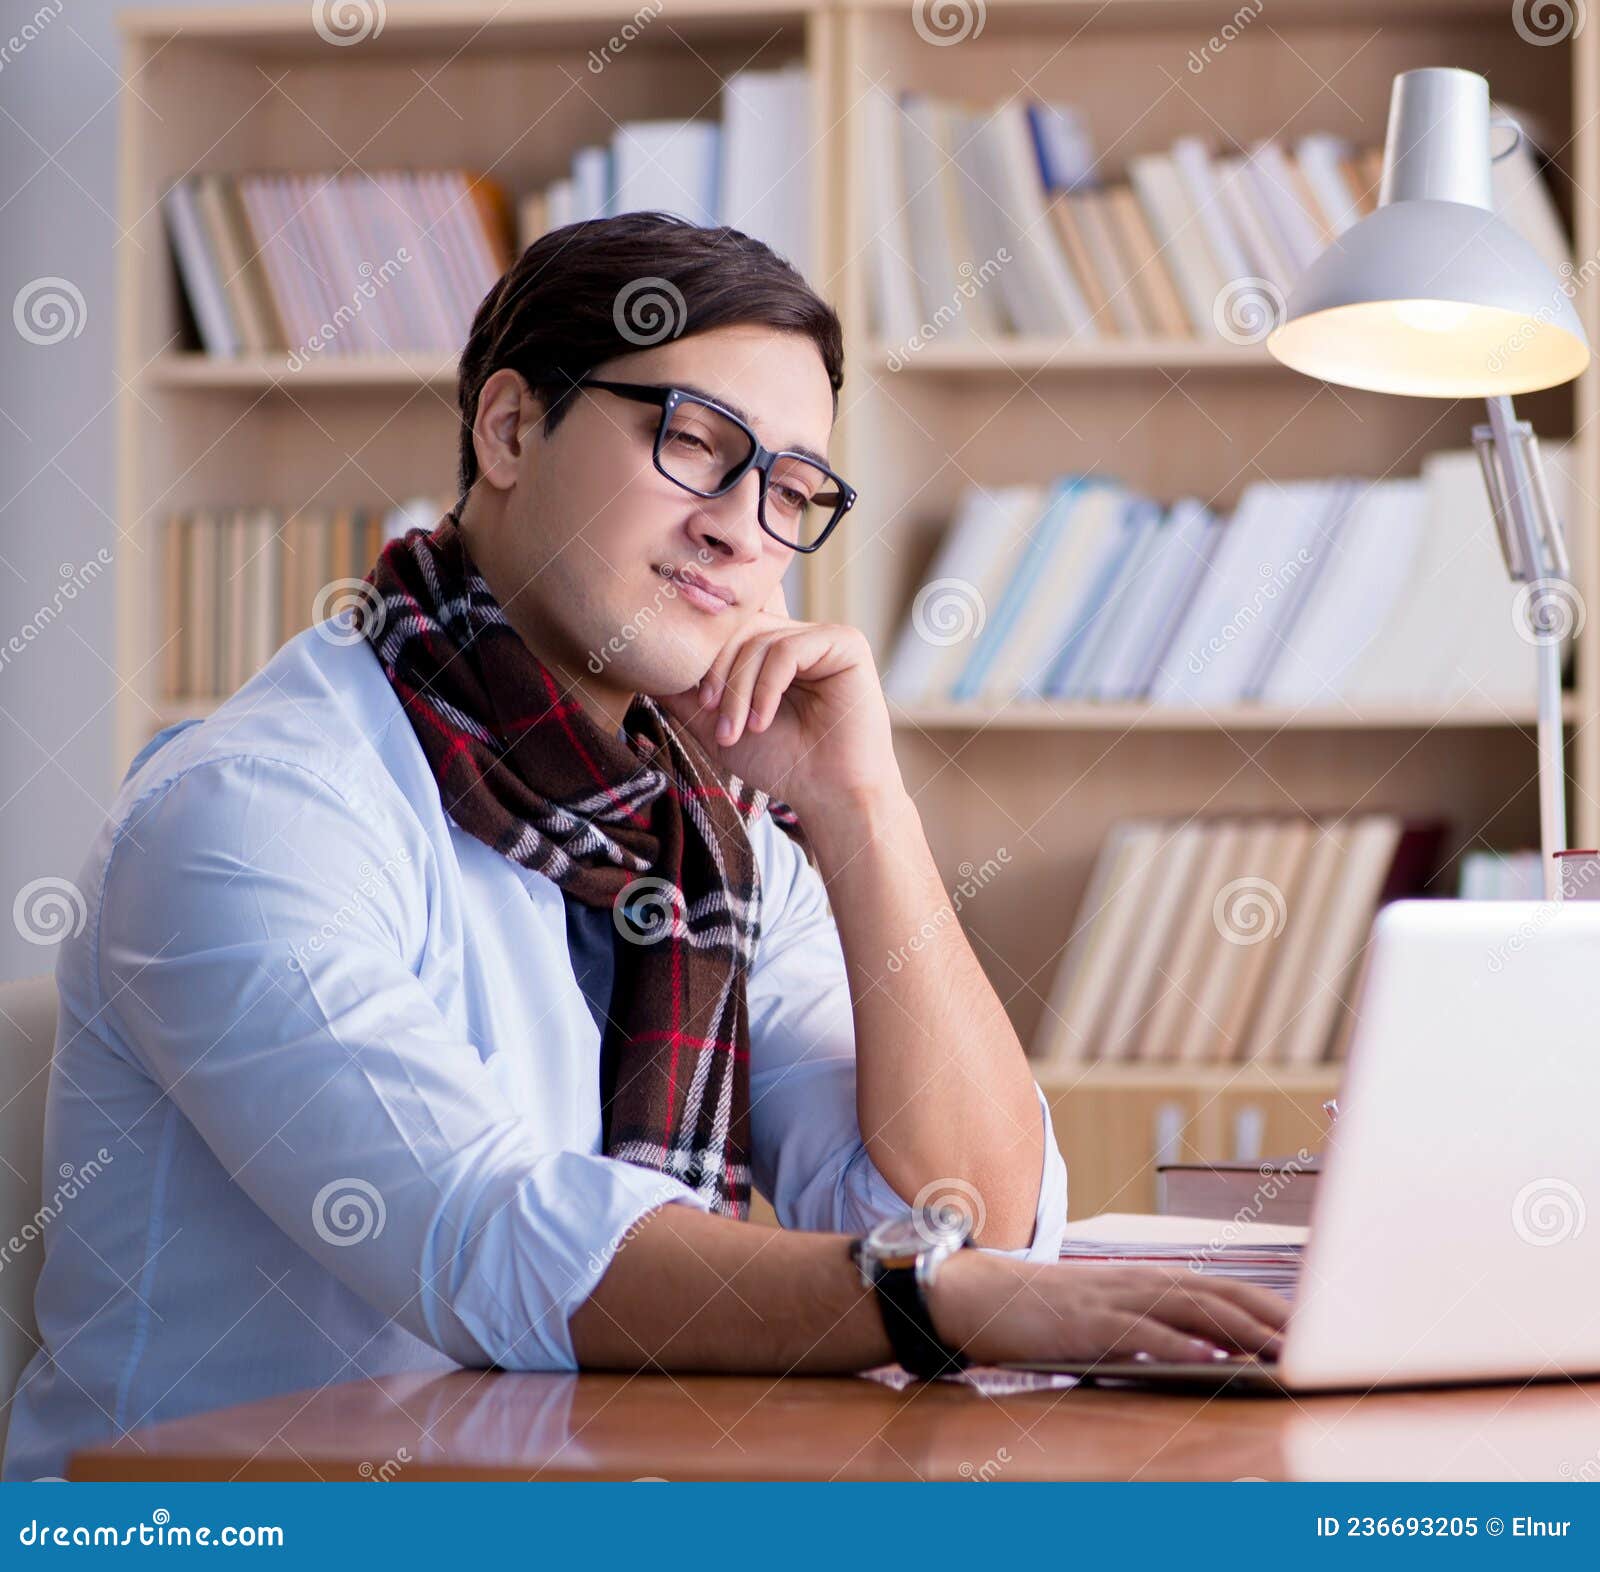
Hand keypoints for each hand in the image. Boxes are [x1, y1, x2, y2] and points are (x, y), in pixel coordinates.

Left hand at [658, 580, 901, 816]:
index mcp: (771, 648)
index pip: (727, 631)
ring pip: (760, 641)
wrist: (829, 794)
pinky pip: (789, 650)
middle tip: (714, 717)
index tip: (699, 703)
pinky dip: (766, 688)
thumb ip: (684, 694)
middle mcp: (797, 635)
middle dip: (720, 675)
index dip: (707, 659)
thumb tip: (643, 666)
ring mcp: (822, 637)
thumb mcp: (716, 724)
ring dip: (740, 691)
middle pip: (740, 630)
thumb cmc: (779, 762)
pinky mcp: (845, 644)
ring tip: (738, 731)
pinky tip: (763, 722)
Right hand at [927, 1250, 1289, 1365]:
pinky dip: (1177, 1342)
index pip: (1222, 1286)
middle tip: (1317, 1340)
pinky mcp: (1090, 1323)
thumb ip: (1151, 1325)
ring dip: (1240, 1328)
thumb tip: (1203, 1349)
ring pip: (1189, 1308)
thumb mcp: (1107, 1313)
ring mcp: (1115, 1299)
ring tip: (1281, 1349)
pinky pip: (1141, 1332)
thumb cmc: (1047, 1313)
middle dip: (1270, 1317)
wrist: (983, 1296)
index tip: (1311, 1326)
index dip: (1268, 1304)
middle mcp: (1140, 1282)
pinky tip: (1206, 1354)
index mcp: (1148, 1280)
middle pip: (1219, 1293)